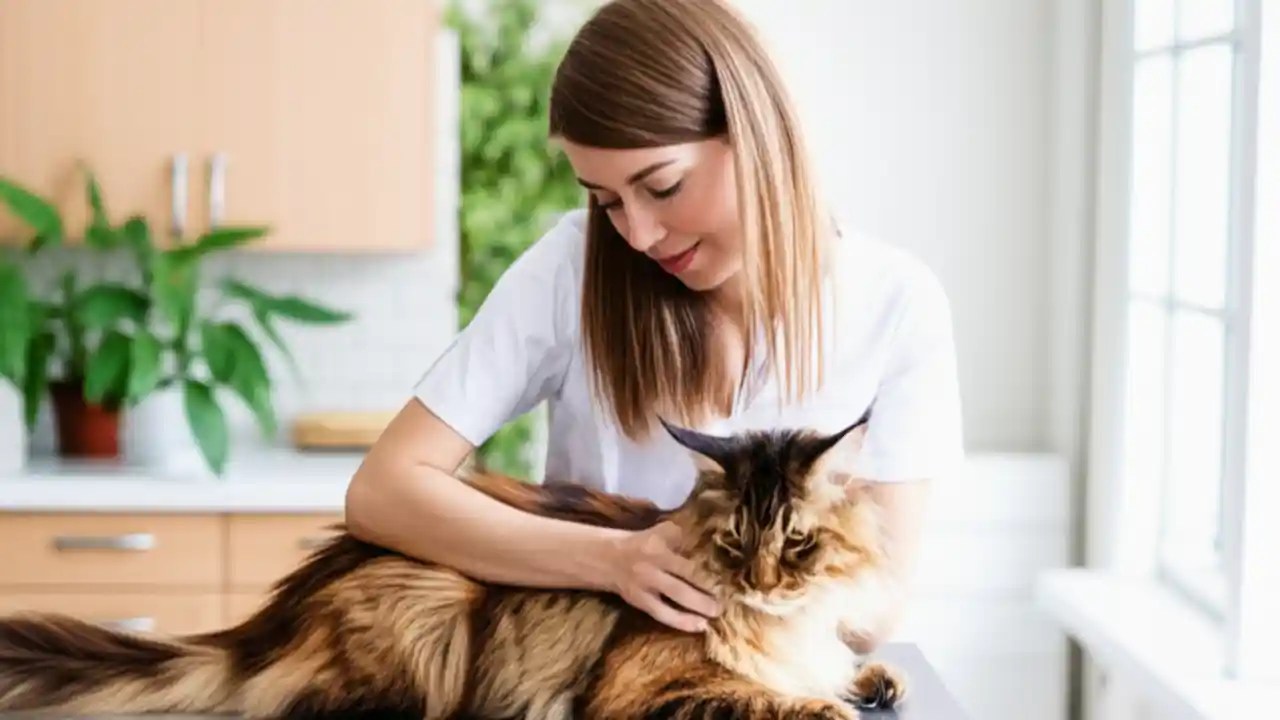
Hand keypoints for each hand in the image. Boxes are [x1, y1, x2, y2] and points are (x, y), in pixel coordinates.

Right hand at [605, 521, 720, 631]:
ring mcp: (646, 583)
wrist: (607, 559)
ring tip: (716, 613)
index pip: (687, 550)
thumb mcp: (658, 532)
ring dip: (699, 604)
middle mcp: (653, 562)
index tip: (728, 572)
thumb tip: (710, 549)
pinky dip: (682, 621)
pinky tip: (699, 626)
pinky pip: (663, 614)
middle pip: (687, 573)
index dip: (708, 563)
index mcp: (658, 543)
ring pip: (677, 595)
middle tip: (727, 594)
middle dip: (709, 585)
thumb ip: (680, 539)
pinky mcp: (641, 601)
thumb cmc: (641, 544)